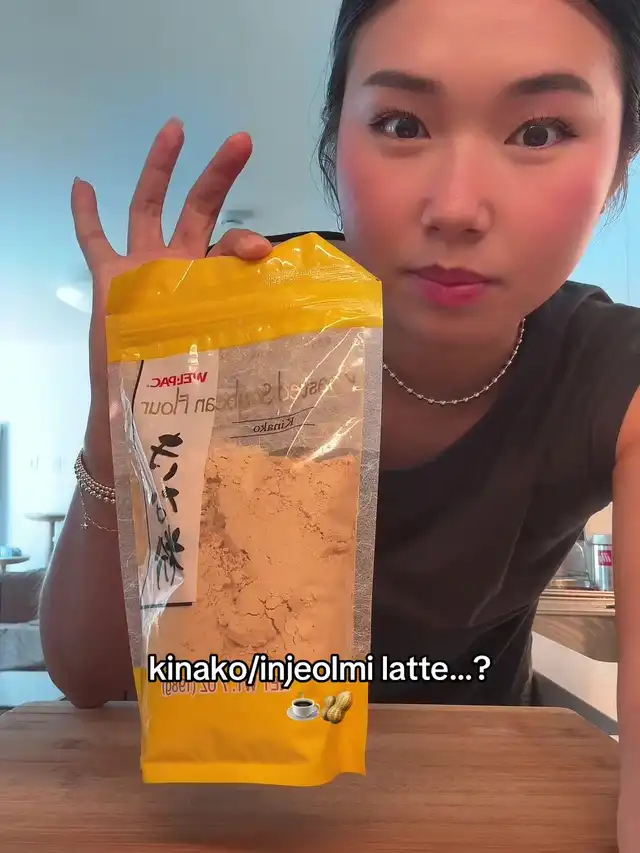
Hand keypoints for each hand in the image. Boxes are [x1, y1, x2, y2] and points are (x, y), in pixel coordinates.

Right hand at [71, 118, 272, 473]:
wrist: (145, 407)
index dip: (245, 242)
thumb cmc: (189, 381)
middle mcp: (178, 266)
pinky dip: (86, 214)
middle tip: (242, 140)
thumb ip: (242, 306)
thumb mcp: (222, 340)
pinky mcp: (109, 278)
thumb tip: (268, 265)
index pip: (229, 245)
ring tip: (176, 130)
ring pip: (148, 208)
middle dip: (218, 174)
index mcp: (209, 280)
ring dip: (159, 170)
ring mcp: (142, 268)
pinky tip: (82, 183)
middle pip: (197, 208)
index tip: (261, 249)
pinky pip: (94, 240)